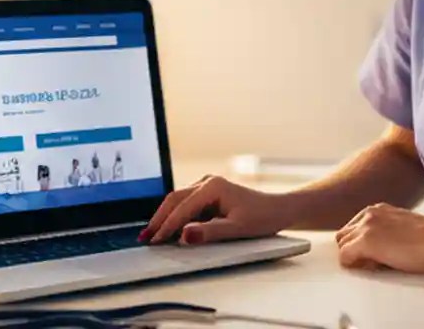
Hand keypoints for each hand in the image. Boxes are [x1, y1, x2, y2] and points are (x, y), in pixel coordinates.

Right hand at [141, 175, 291, 245]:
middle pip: (174, 199)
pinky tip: (168, 229)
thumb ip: (210, 233)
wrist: (278, 209)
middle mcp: (207, 182)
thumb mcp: (237, 229)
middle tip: (145, 238)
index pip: (182, 208)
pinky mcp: (207, 194)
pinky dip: (175, 216)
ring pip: (178, 200)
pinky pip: (186, 204)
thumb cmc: (262, 217)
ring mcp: (207, 186)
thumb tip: (184, 235)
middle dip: (159, 219)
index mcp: (212, 186)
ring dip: (165, 217)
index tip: (155, 241)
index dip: (167, 226)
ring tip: (152, 235)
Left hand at [335, 203, 423, 272]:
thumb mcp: (405, 229)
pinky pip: (345, 257)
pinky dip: (354, 266)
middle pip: (344, 235)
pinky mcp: (366, 241)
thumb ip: (388, 233)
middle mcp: (369, 213)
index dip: (359, 245)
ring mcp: (366, 226)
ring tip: (375, 268)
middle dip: (352, 250)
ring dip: (354, 258)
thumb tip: (379, 250)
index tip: (371, 257)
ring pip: (343, 245)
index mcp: (379, 209)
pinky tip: (373, 270)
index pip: (353, 228)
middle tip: (371, 264)